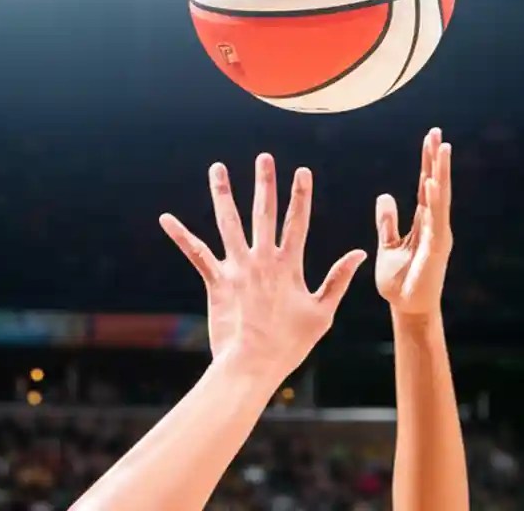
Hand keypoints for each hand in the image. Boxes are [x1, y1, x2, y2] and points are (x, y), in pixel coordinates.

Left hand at [160, 153, 365, 379]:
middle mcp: (262, 260)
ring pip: (228, 222)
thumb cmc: (289, 344)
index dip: (301, 195)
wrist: (251, 365)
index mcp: (289, 266)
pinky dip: (180, 235)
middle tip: (264, 157)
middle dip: (265, 183)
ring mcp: (237, 268)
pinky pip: (195, 253)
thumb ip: (338, 280)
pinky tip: (166, 218)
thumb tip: (358, 253)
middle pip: (263, 213)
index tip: (302, 171)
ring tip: (217, 168)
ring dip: (223, 193)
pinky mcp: (216, 281)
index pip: (298, 222)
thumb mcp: (322, 313)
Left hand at [375, 128, 453, 317]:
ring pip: (440, 197)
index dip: (428, 162)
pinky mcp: (436, 248)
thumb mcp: (388, 245)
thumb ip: (387, 221)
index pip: (426, 186)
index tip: (430, 139)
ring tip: (442, 148)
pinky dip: (434, 200)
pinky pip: (435, 219)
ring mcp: (438, 235)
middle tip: (437, 132)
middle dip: (436, 160)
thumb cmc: (399, 281)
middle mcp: (434, 225)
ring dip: (440, 172)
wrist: (406, 309)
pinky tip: (432, 181)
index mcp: (423, 223)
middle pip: (436, 185)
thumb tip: (384, 195)